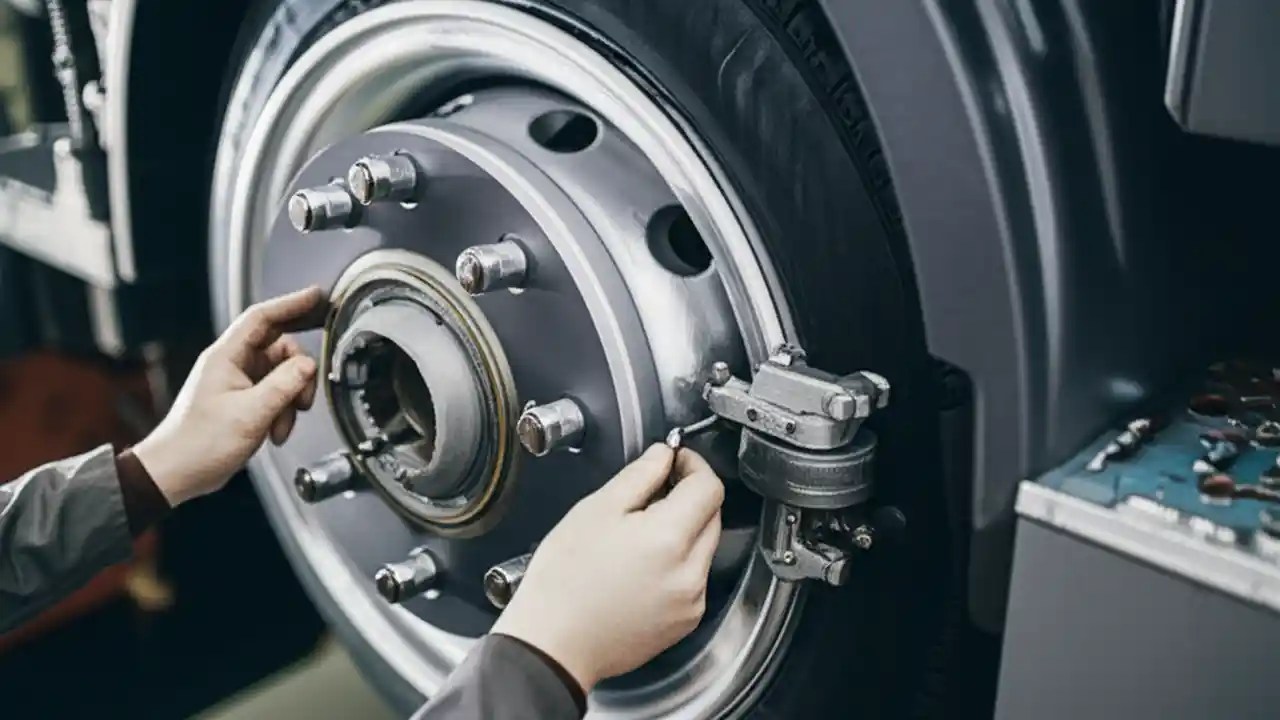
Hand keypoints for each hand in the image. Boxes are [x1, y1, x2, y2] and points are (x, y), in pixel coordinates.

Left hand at [133, 287, 327, 505]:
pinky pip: (276, 394)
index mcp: (226, 357)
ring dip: (290, 400)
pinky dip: (282, 412)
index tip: (316, 296)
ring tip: (281, 424)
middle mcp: (232, 364)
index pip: (262, 317)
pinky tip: (275, 431)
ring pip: (282, 375)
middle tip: (303, 395)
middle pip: (280, 349)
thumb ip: (284, 385)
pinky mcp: (244, 401)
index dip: (291, 303)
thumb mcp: (250, 413)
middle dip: (298, 373)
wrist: (176, 472)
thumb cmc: (198, 443)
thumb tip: (308, 365)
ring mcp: (238, 382)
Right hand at [491, 445, 723, 693]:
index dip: (693, 465)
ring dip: (684, 531)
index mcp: (670, 539)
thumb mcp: (596, 510)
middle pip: (712, 516)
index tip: (675, 460)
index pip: (709, 487)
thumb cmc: (565, 581)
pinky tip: (641, 566)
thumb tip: (664, 455)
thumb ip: (640, 475)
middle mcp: (691, 573)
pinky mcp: (685, 621)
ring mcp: (691, 601)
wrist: (554, 645)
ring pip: (704, 548)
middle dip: (689, 497)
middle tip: (653, 492)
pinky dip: (678, 564)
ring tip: (638, 535)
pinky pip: (694, 578)